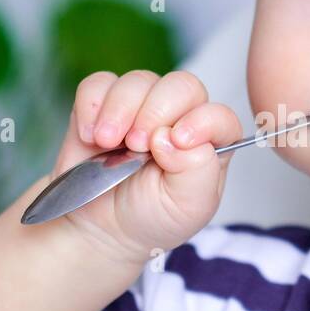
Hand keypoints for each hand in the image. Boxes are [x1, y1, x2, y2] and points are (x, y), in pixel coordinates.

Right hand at [49, 69, 243, 262]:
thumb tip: (172, 137)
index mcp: (209, 142)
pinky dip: (92, 106)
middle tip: (137, 144)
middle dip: (156, 111)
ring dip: (119, 110)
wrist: (102, 229)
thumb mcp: (187, 206)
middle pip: (180, 85)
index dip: (202, 122)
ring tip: (107, 142)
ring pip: (138, 81)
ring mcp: (140, 107)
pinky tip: (90, 136)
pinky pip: (99, 84)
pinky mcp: (104, 105)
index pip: (219, 115)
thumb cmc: (152, 217)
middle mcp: (178, 117)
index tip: (179, 141)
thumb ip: (196, 171)